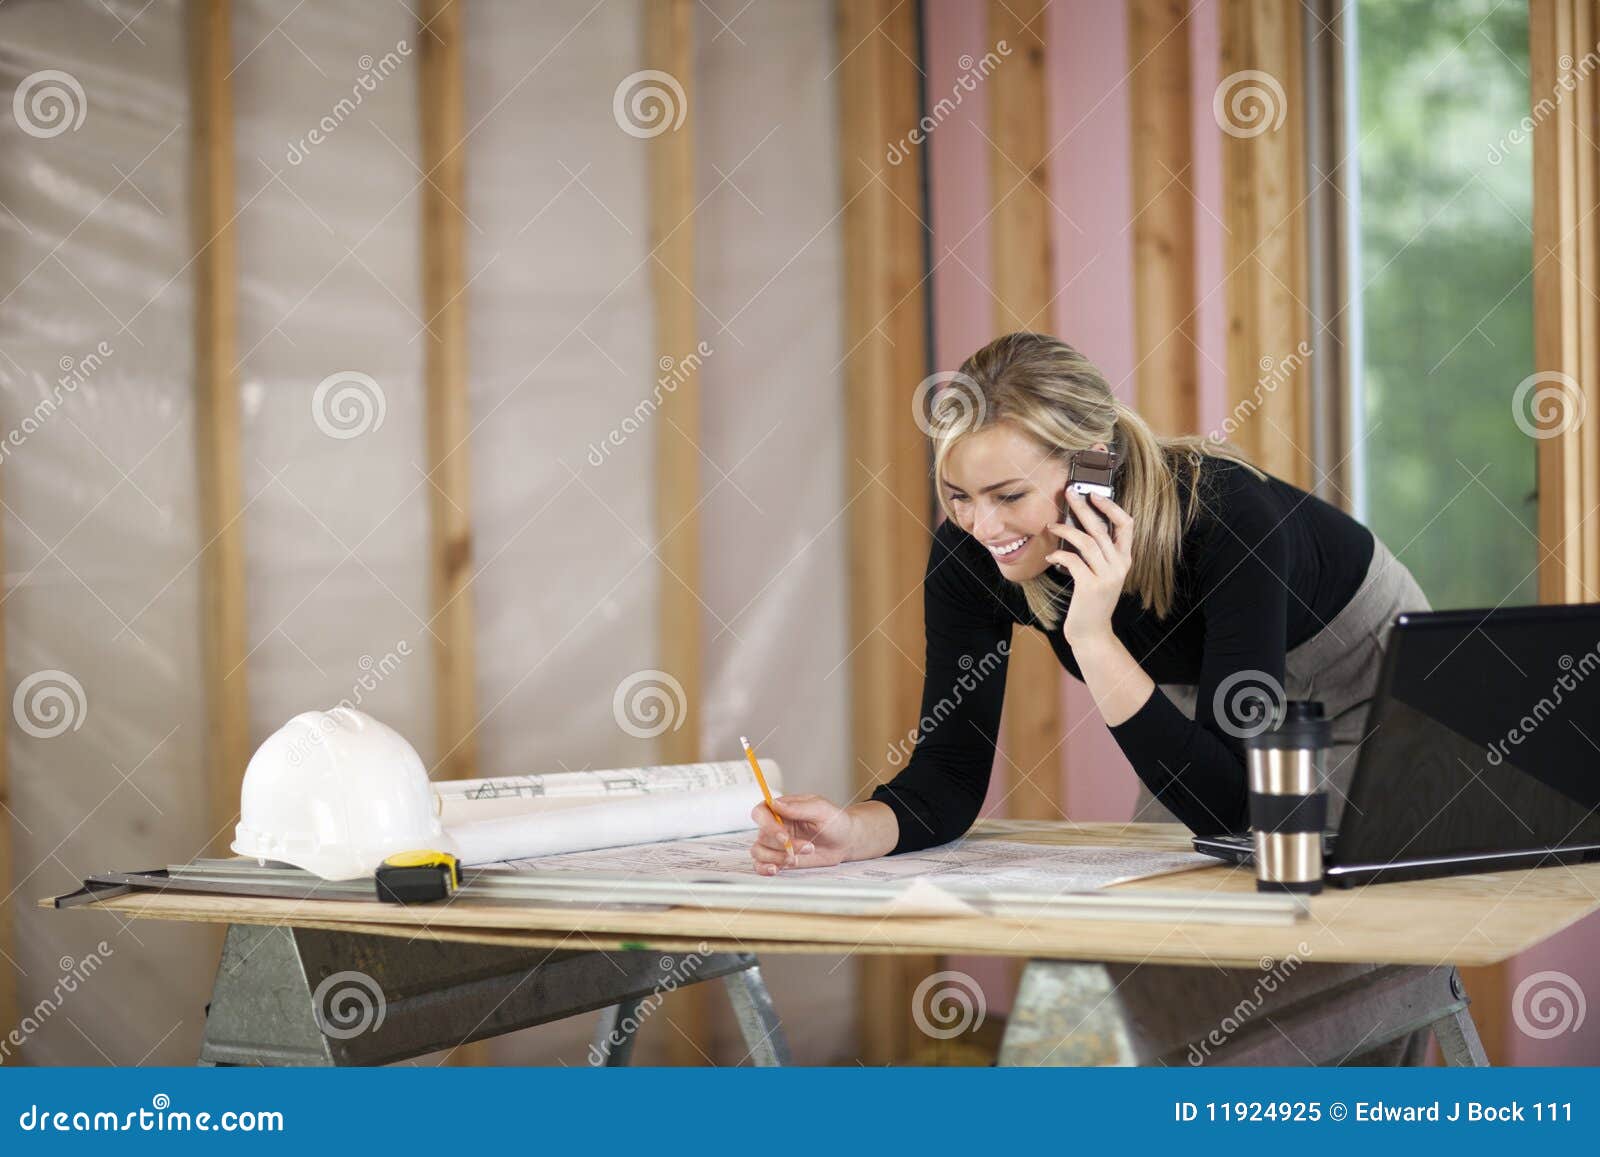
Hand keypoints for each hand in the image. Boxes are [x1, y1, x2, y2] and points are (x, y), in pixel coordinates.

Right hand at [748, 793, 853, 874]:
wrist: (845, 841)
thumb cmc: (834, 821)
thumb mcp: (821, 809)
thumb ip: (798, 807)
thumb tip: (775, 803)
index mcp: (782, 809)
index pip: (761, 813)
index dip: (768, 826)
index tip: (785, 836)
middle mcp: (776, 826)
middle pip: (762, 836)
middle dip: (782, 846)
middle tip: (805, 847)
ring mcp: (776, 844)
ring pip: (759, 852)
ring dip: (777, 858)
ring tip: (797, 859)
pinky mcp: (779, 859)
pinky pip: (760, 864)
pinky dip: (764, 868)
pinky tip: (777, 869)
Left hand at [1048, 491, 1132, 648]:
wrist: (1092, 633)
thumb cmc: (1092, 600)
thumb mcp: (1101, 574)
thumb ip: (1098, 554)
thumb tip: (1078, 526)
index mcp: (1124, 559)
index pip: (1126, 525)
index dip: (1112, 507)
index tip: (1094, 494)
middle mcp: (1119, 565)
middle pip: (1102, 528)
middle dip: (1084, 508)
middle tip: (1069, 493)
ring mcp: (1107, 576)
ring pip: (1087, 542)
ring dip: (1066, 530)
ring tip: (1051, 525)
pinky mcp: (1091, 586)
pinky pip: (1074, 561)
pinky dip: (1060, 555)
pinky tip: (1051, 555)